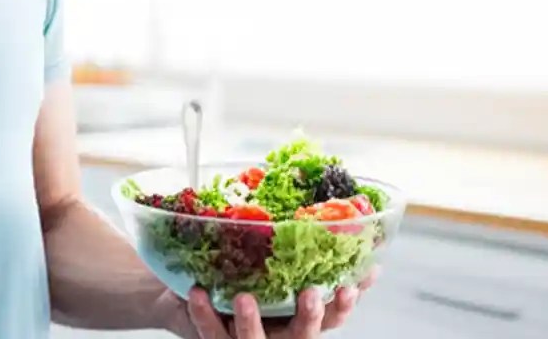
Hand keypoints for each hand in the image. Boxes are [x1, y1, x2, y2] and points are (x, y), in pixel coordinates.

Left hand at [164, 269, 377, 338]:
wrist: (196, 305)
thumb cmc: (247, 282)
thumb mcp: (277, 269)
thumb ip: (301, 253)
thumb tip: (337, 220)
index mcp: (297, 318)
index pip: (331, 318)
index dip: (343, 306)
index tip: (350, 288)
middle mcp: (278, 334)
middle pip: (302, 336)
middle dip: (309, 318)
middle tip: (310, 294)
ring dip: (251, 322)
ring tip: (244, 298)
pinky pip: (210, 331)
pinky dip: (204, 313)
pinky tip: (198, 293)